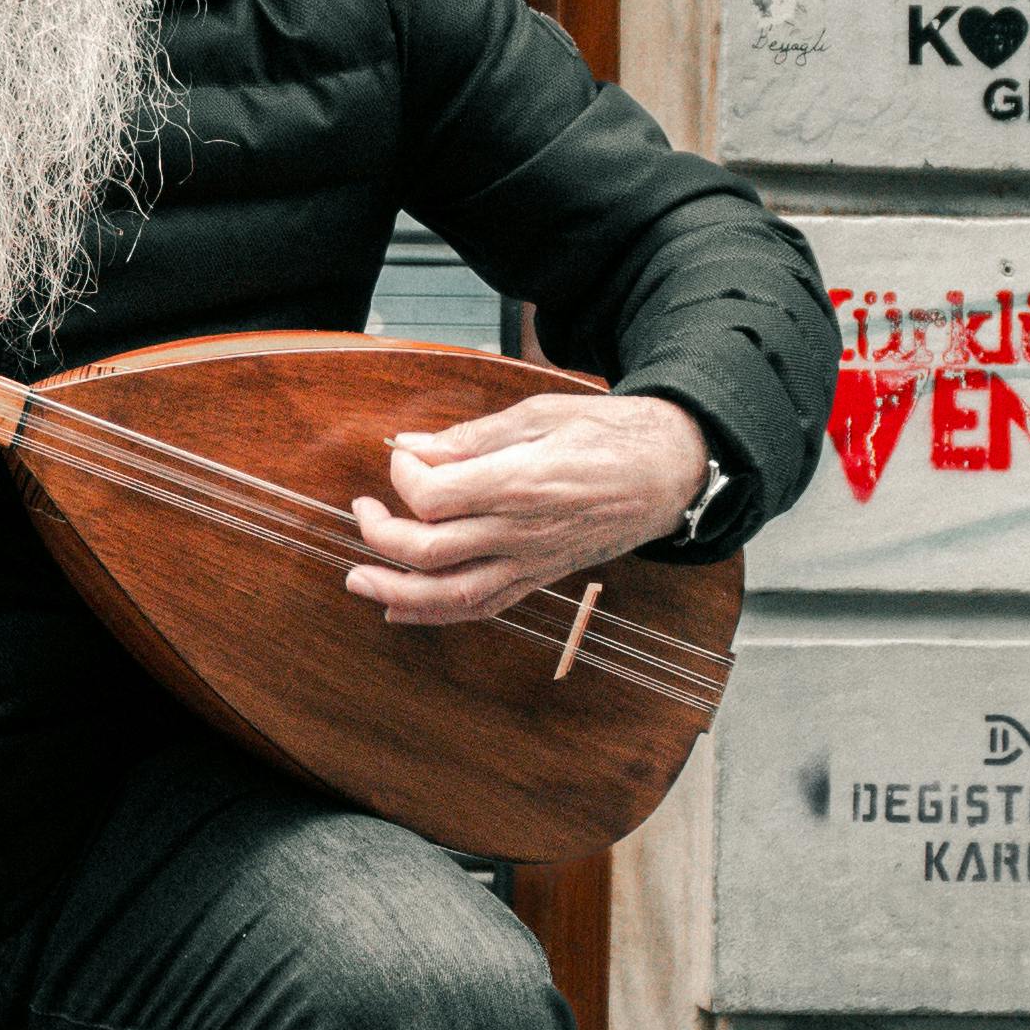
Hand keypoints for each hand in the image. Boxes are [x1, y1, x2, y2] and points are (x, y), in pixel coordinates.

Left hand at [344, 394, 710, 628]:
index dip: (403, 476)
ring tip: (359, 581)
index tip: (404, 458)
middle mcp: (522, 530)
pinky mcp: (541, 576)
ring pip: (452, 593)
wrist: (670, 471)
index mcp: (520, 482)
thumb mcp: (539, 414)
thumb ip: (471, 437)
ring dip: (397, 593)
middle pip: (431, 549)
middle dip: (381, 535)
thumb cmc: (611, 434)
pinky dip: (438, 614)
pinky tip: (402, 612)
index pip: (434, 495)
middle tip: (363, 511)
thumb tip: (414, 445)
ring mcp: (533, 561)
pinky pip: (484, 606)